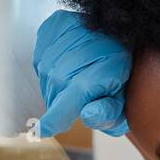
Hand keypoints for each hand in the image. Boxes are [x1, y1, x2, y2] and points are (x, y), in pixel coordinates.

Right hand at [33, 10, 132, 137]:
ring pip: (47, 81)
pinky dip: (55, 63)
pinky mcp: (47, 32)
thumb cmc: (121, 67)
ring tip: (81, 70)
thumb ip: (108, 113)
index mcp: (81, 87)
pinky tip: (72, 57)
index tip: (38, 132)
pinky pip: (43, 59)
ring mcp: (50, 49)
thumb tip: (87, 116)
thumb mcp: (122, 95)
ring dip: (61, 82)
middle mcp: (60, 70)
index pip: (58, 112)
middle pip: (53, 100)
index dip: (49, 124)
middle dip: (68, 103)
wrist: (118, 27)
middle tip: (88, 90)